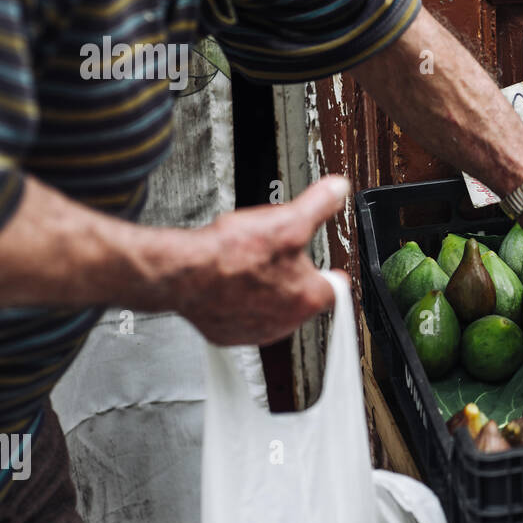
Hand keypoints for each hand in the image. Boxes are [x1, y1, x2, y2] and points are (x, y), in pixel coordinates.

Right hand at [175, 176, 349, 345]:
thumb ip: (318, 204)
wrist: (184, 273)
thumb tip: (337, 189)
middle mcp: (286, 322)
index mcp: (308, 297)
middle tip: (278, 258)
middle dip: (293, 278)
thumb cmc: (232, 254)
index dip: (333, 275)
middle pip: (301, 298)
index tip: (332, 272)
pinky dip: (240, 303)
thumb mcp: (287, 220)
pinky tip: (232, 283)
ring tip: (252, 268)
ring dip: (267, 291)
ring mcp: (257, 331)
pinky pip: (243, 318)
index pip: (335, 290)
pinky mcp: (229, 334)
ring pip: (273, 308)